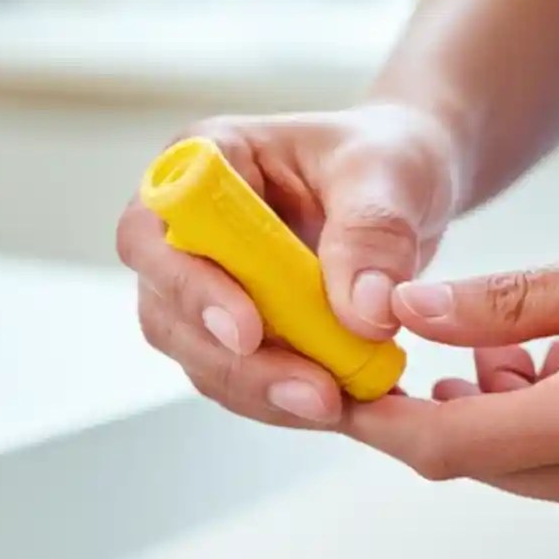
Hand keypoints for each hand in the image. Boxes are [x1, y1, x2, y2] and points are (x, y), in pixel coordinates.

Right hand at [117, 105, 458, 425]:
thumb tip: (364, 312)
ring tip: (336, 404)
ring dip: (260, 390)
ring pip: (198, 355)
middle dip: (235, 362)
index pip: (151, 233)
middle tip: (314, 394)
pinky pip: (238, 377)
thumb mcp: (388, 173)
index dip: (187, 288)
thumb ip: (374, 232)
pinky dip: (283, 400)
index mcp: (199, 163)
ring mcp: (203, 281)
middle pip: (166, 310)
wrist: (407, 186)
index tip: (248, 332)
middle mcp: (182, 226)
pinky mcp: (232, 327)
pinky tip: (340, 404)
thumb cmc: (381, 154)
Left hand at [345, 233, 558, 539]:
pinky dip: (545, 425)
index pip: (449, 445)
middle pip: (478, 457)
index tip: (335, 389)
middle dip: (437, 400)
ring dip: (495, 407)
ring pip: (522, 467)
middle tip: (434, 333)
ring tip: (521, 339)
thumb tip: (409, 310)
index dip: (379, 421)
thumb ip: (516, 299)